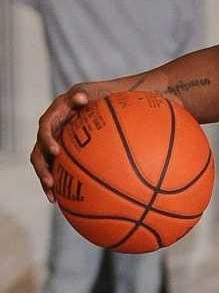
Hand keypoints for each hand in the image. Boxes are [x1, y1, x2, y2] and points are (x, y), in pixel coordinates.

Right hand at [30, 84, 104, 202]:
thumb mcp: (96, 92)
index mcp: (55, 115)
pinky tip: (63, 200)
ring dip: (46, 180)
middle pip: (38, 151)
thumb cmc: (103, 96)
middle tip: (51, 182)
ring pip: (44, 164)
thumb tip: (80, 97)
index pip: (45, 128)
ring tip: (52, 197)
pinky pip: (56, 169)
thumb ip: (86, 94)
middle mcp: (51, 130)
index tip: (56, 152)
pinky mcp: (62, 153)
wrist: (106, 100)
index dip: (47, 140)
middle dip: (42, 168)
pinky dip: (58, 183)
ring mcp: (55, 142)